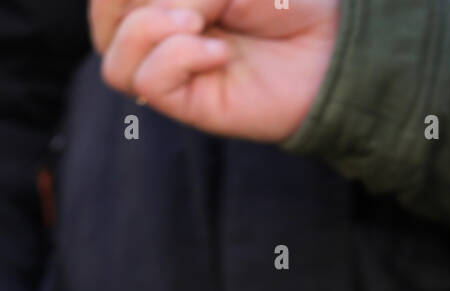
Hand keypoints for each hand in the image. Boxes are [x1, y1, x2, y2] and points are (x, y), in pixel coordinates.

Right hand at [91, 0, 338, 141]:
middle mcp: (157, 35)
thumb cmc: (280, 2)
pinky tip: (217, 53)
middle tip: (198, 1)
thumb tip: (146, 18)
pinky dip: (177, 58)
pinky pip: (146, 82)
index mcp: (160, 0)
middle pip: (106, 19)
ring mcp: (170, 72)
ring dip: (151, 28)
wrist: (329, 45)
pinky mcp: (189, 106)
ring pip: (114, 57)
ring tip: (200, 21)